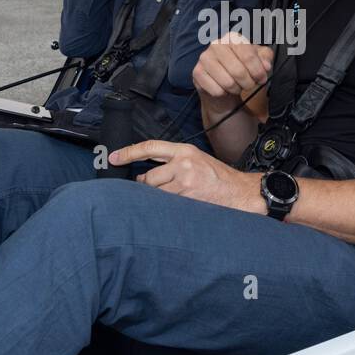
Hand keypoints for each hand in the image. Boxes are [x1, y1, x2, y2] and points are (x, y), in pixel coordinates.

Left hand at [110, 140, 262, 211]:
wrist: (241, 193)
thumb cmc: (219, 178)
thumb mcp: (197, 160)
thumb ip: (174, 161)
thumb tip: (146, 171)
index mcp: (185, 150)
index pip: (149, 147)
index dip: (128, 152)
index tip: (113, 157)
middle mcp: (183, 163)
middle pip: (148, 176)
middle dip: (148, 186)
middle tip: (157, 190)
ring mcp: (184, 181)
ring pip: (155, 192)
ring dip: (158, 198)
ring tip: (174, 198)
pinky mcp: (187, 198)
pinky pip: (165, 204)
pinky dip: (166, 207)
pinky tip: (177, 207)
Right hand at [192, 31, 273, 117]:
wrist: (223, 82)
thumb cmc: (242, 67)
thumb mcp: (259, 60)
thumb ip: (266, 59)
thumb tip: (266, 66)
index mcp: (232, 37)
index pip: (248, 56)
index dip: (258, 71)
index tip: (262, 79)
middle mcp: (216, 44)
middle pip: (239, 71)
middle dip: (248, 83)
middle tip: (250, 84)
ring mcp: (204, 58)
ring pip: (227, 83)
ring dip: (236, 89)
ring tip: (237, 85)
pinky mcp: (197, 72)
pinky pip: (216, 90)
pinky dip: (224, 94)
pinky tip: (224, 88)